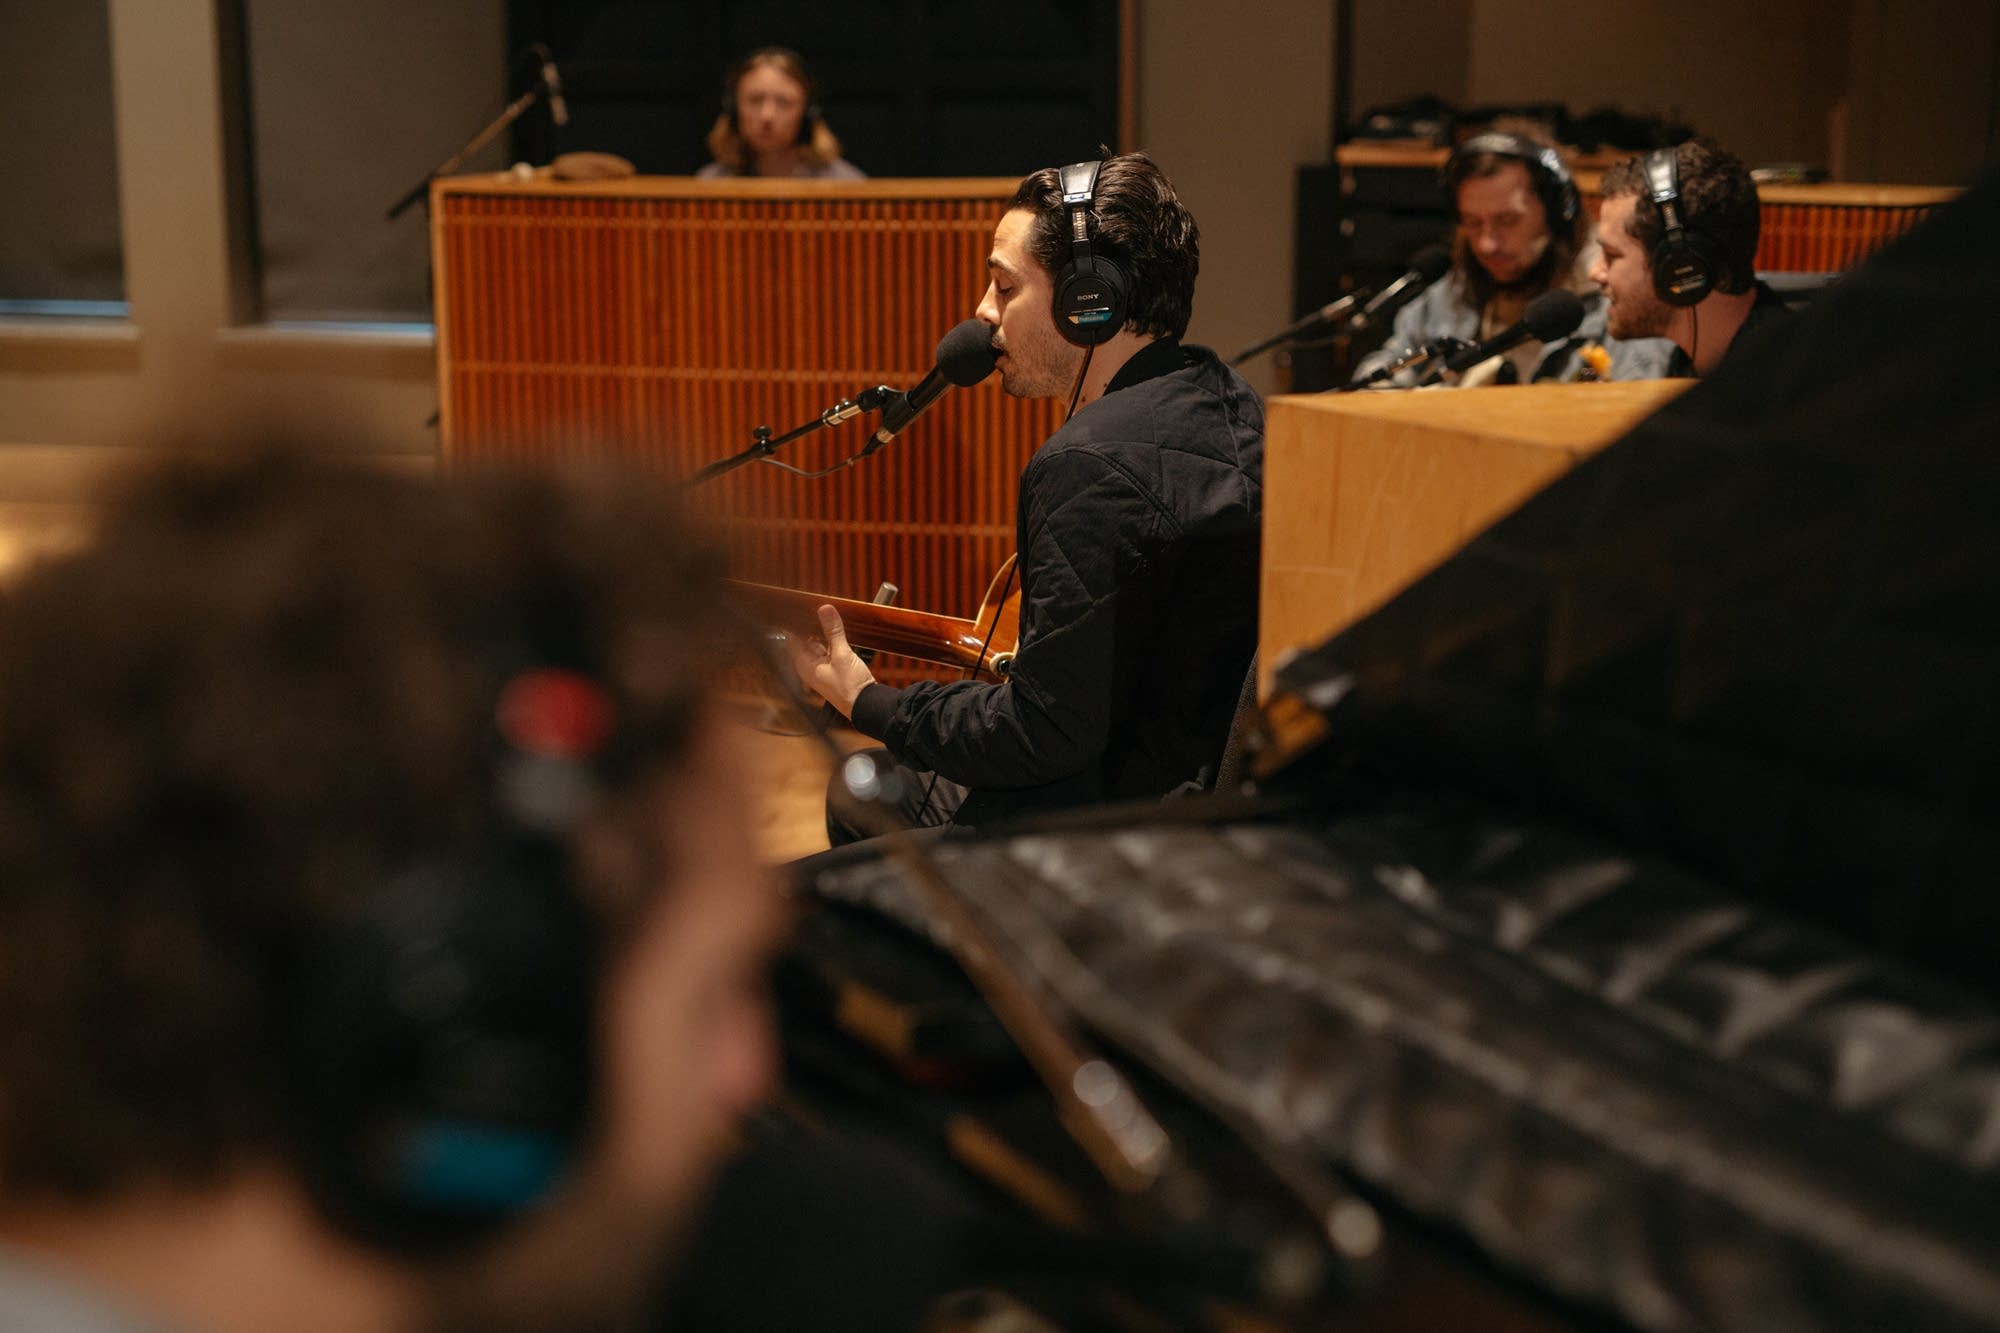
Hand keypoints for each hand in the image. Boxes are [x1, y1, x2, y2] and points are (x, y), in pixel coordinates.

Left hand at [786, 604, 875, 719]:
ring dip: (821, 632)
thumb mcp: (842, 654)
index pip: (792, 639)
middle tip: (816, 608)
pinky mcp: (832, 669)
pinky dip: (830, 641)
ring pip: (816, 644)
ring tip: (826, 616)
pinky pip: (827, 650)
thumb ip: (833, 631)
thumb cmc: (850, 687)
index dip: (795, 623)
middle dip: (810, 625)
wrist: (865, 705)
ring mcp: (821, 668)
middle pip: (804, 640)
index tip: (801, 608)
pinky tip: (835, 631)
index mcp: (804, 665)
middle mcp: (809, 667)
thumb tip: (825, 610)